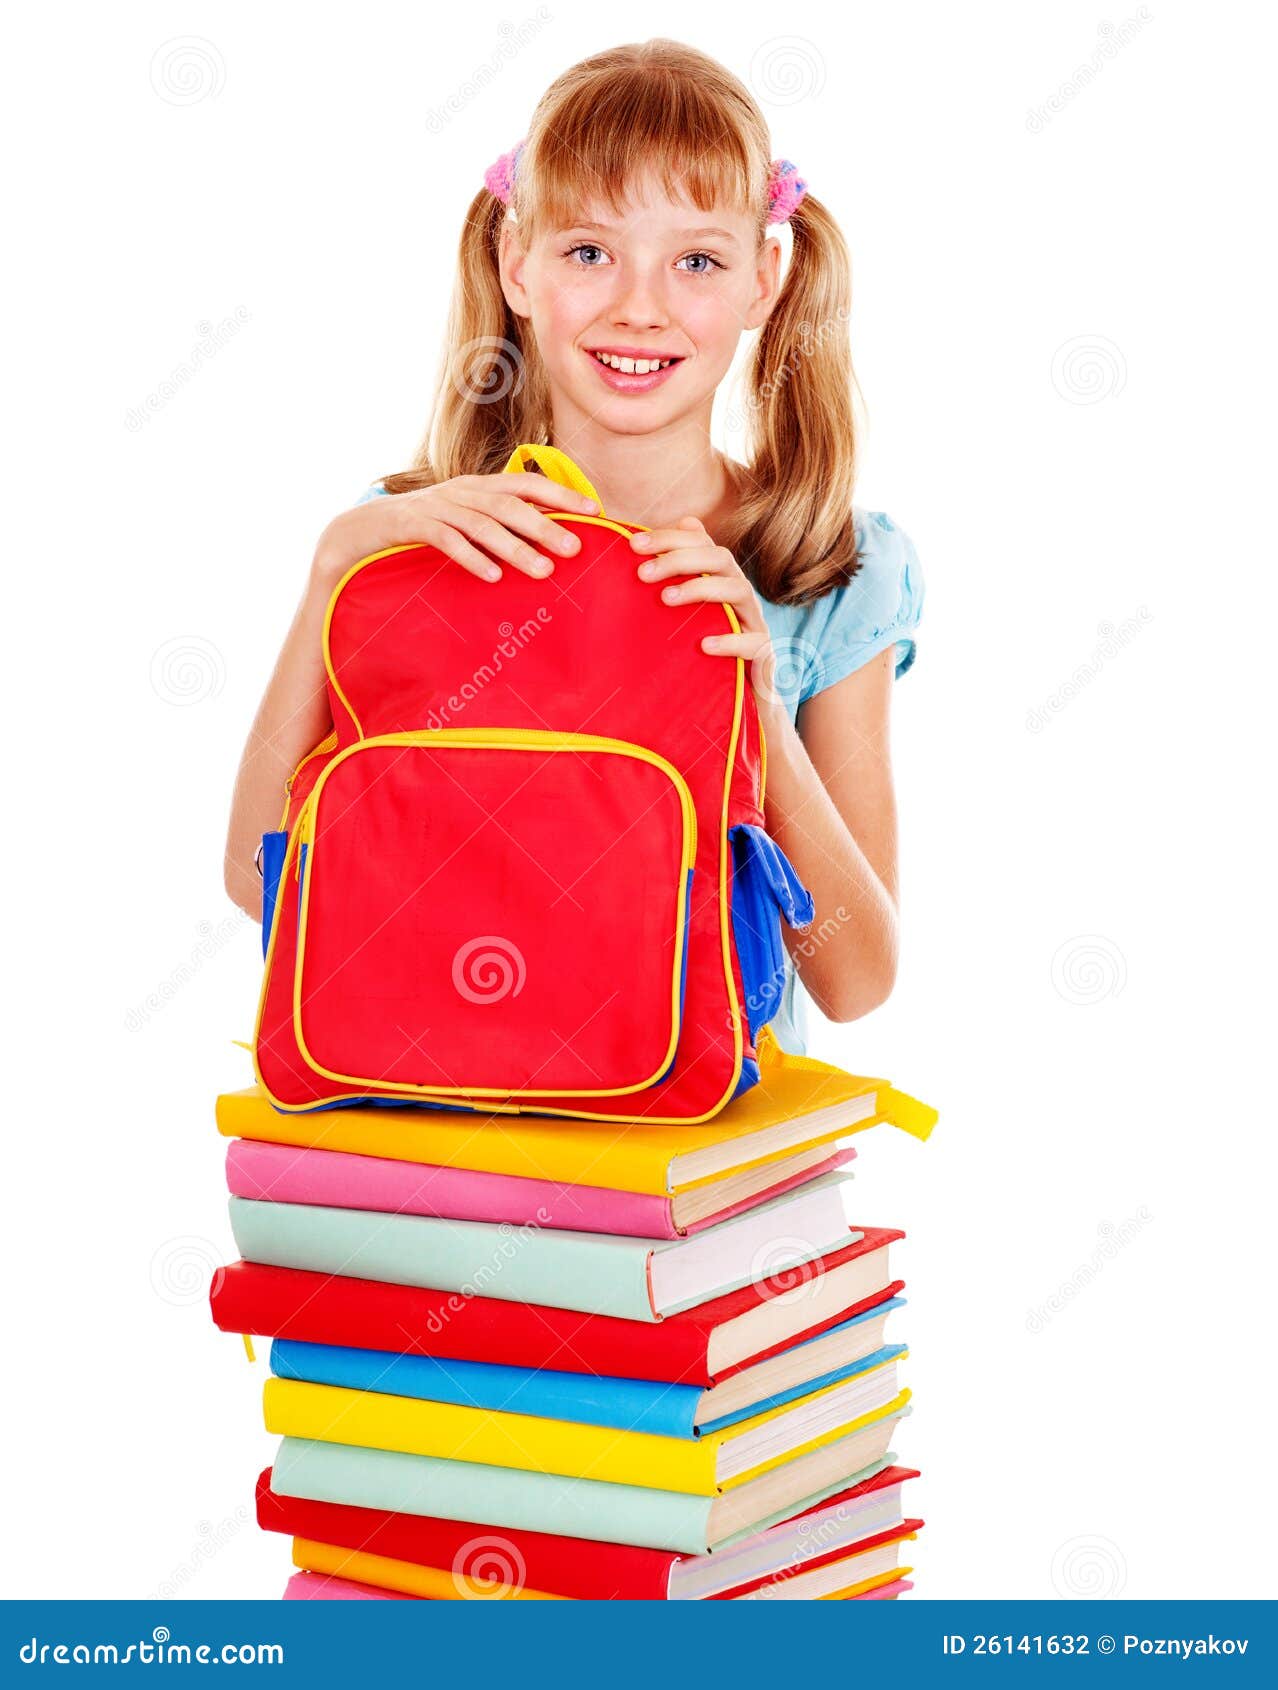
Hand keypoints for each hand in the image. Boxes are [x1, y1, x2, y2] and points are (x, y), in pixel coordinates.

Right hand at [312, 473, 599, 586]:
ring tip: (543, 571)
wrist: (361, 528)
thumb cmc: (424, 529)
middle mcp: (461, 491)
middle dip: (545, 526)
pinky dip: (471, 558)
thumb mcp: (466, 520)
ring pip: (482, 524)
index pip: (527, 484)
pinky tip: (492, 576)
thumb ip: (500, 526)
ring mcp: (436, 506)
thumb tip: (548, 545)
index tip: (595, 512)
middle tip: (575, 550)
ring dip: (515, 548)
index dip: (561, 495)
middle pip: (509, 505)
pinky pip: (446, 540)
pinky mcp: (411, 526)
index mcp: (479, 486)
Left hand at [630, 517, 786, 720]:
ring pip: (739, 591)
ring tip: (665, 598)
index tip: (633, 543)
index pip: (701, 543)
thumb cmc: (707, 649)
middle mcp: (740, 594)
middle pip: (720, 558)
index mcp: (722, 578)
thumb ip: (676, 579)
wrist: (746, 695)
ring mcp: (755, 622)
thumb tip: (662, 538)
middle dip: (679, 559)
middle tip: (643, 572)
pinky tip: (704, 645)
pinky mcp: (764, 654)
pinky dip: (730, 641)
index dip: (669, 538)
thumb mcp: (689, 613)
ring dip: (702, 589)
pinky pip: (754, 642)